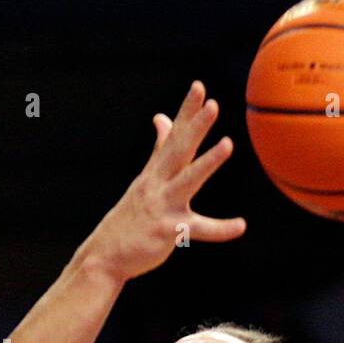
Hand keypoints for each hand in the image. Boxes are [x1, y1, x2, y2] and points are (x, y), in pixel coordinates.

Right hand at [83, 82, 245, 283]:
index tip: (199, 86)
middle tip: (212, 104)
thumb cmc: (130, 219)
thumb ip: (159, 150)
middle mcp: (157, 185)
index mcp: (154, 173)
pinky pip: (198, 229)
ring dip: (207, 162)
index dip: (186, 112)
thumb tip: (161, 117)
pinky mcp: (167, 231)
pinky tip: (240, 226)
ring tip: (228, 143)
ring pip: (187, 180)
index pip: (173, 136)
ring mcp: (162, 206)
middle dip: (195, 127)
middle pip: (179, 150)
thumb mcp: (144, 180)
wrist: (104, 256)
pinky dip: (220, 229)